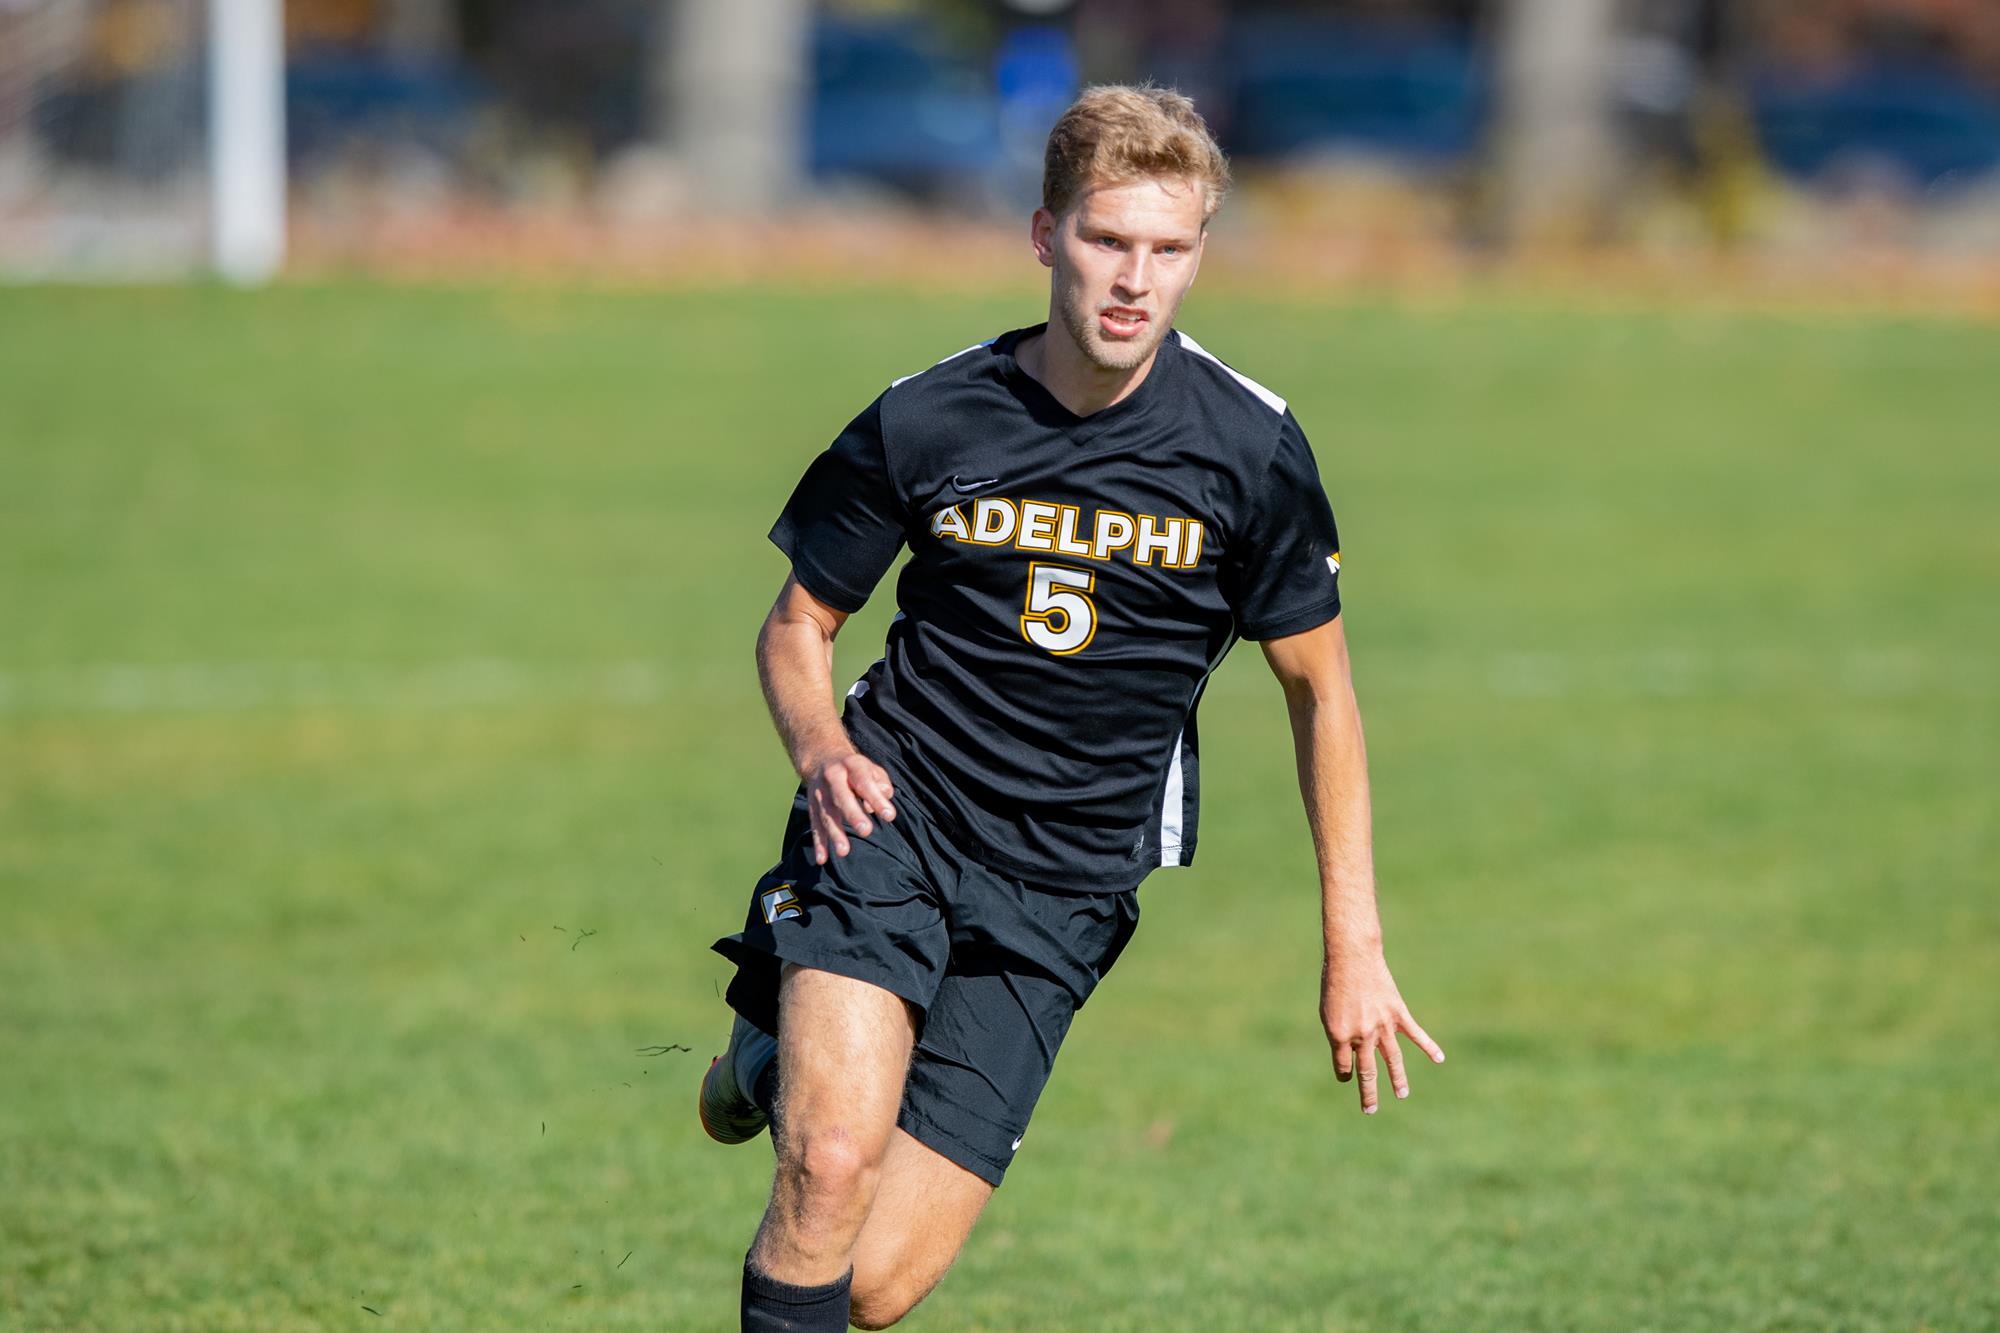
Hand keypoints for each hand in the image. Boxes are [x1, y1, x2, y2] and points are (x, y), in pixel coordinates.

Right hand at [802, 751, 897, 863]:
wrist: (822, 757)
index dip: (876, 798)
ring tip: (843, 852)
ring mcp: (819, 792)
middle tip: (866, 831)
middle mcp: (832, 777)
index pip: (864, 781)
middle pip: (841, 797)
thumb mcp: (871, 768)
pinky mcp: (812, 806)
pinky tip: (822, 859)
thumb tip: (882, 802)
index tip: (889, 816)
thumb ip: (881, 784)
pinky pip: (815, 825)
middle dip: (853, 814)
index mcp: (851, 765)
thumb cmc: (855, 769)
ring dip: (834, 833)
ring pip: (826, 814)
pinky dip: (819, 843)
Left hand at [1320, 950, 1443, 1113]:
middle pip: (1367, 1072)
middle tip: (1370, 1111)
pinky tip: (1439, 1059)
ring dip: (1397, 1079)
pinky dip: (1429, 1046)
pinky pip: (1416, 1034)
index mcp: (1340, 1036)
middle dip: (1368, 1093)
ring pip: (1392, 1060)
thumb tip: (1349, 1054)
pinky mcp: (1397, 1014)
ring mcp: (1382, 1026)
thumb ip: (1339, 1035)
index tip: (1346, 1076)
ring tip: (1402, 1094)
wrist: (1352, 958)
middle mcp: (1362, 1035)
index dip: (1345, 1074)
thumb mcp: (1328, 1012)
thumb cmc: (1335, 984)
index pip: (1344, 1067)